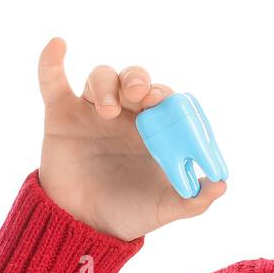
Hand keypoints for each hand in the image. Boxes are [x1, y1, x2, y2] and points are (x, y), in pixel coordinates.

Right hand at [36, 36, 226, 240]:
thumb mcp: (165, 209)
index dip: (165, 95)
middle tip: (140, 94)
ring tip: (108, 111)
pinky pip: (53, 81)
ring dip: (105, 85)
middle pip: (134, 79)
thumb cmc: (128, 213)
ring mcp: (93, 112)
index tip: (164, 101)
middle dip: (138, 80)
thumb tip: (222, 184)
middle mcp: (126, 115)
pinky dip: (51, 62)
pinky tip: (58, 45)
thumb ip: (194, 199)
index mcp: (154, 129)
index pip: (164, 98)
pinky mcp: (61, 115)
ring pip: (101, 77)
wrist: (83, 226)